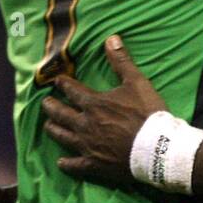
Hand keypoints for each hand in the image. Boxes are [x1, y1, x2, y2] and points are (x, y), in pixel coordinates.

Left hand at [43, 34, 168, 186]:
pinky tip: (61, 162)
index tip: (57, 80)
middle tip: (45, 103)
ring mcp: (87, 146)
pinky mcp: (93, 164)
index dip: (63, 84)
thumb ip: (121, 61)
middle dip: (50, 106)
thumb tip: (111, 38)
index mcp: (94, 103)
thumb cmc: (147, 114)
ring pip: (62, 136)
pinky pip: (74, 165)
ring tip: (48, 125)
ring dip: (53, 129)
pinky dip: (66, 163)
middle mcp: (84, 124)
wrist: (157, 148)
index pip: (72, 90)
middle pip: (60, 113)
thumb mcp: (137, 83)